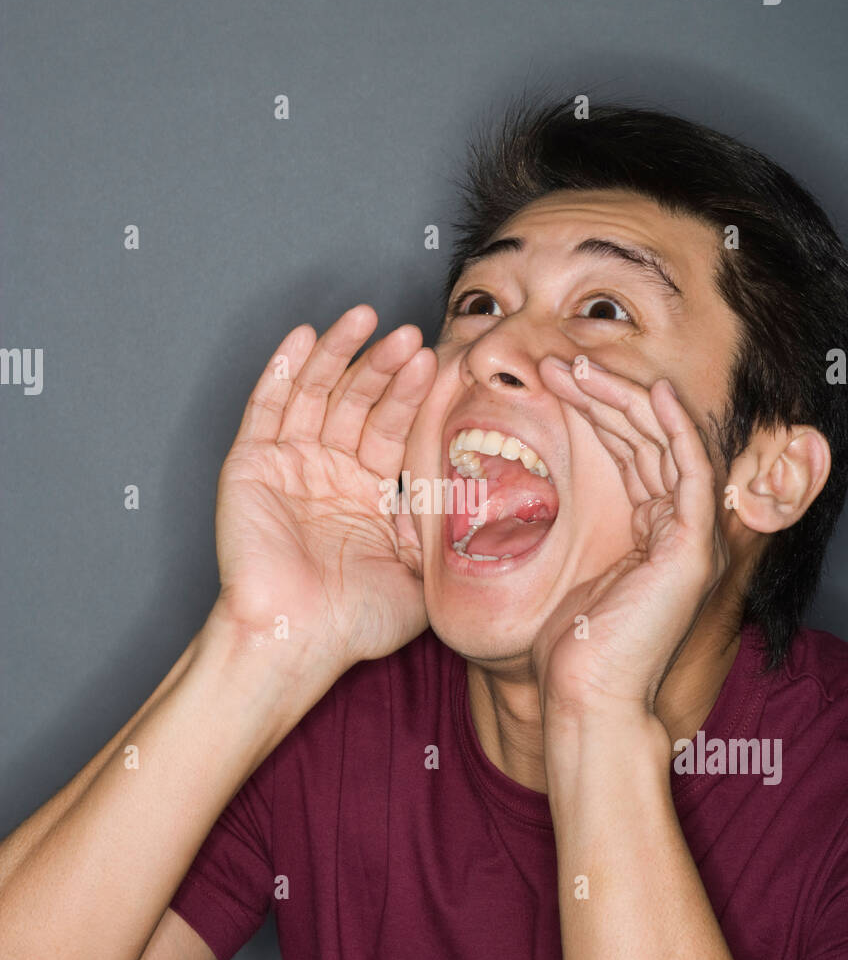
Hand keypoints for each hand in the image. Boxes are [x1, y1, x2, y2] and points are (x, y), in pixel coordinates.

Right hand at [210, 305, 437, 670]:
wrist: (297, 641)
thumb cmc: (356, 622)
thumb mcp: (422, 571)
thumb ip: (444, 525)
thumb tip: (484, 487)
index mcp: (369, 492)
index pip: (394, 427)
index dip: (413, 394)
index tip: (439, 362)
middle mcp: (330, 470)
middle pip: (359, 401)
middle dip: (383, 367)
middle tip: (410, 336)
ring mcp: (289, 463)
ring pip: (317, 392)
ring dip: (339, 352)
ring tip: (365, 318)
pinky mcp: (250, 463)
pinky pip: (266, 405)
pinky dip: (284, 369)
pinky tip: (304, 335)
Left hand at [531, 358, 727, 722]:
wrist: (583, 699)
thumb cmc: (566, 651)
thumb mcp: (563, 572)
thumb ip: (564, 531)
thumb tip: (522, 492)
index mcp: (654, 537)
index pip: (634, 455)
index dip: (598, 412)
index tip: (553, 381)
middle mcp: (680, 533)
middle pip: (649, 442)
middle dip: (605, 396)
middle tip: (558, 364)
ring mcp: (693, 540)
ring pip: (667, 445)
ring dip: (625, 399)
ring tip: (577, 367)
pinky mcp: (694, 549)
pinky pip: (692, 471)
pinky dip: (675, 428)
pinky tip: (649, 392)